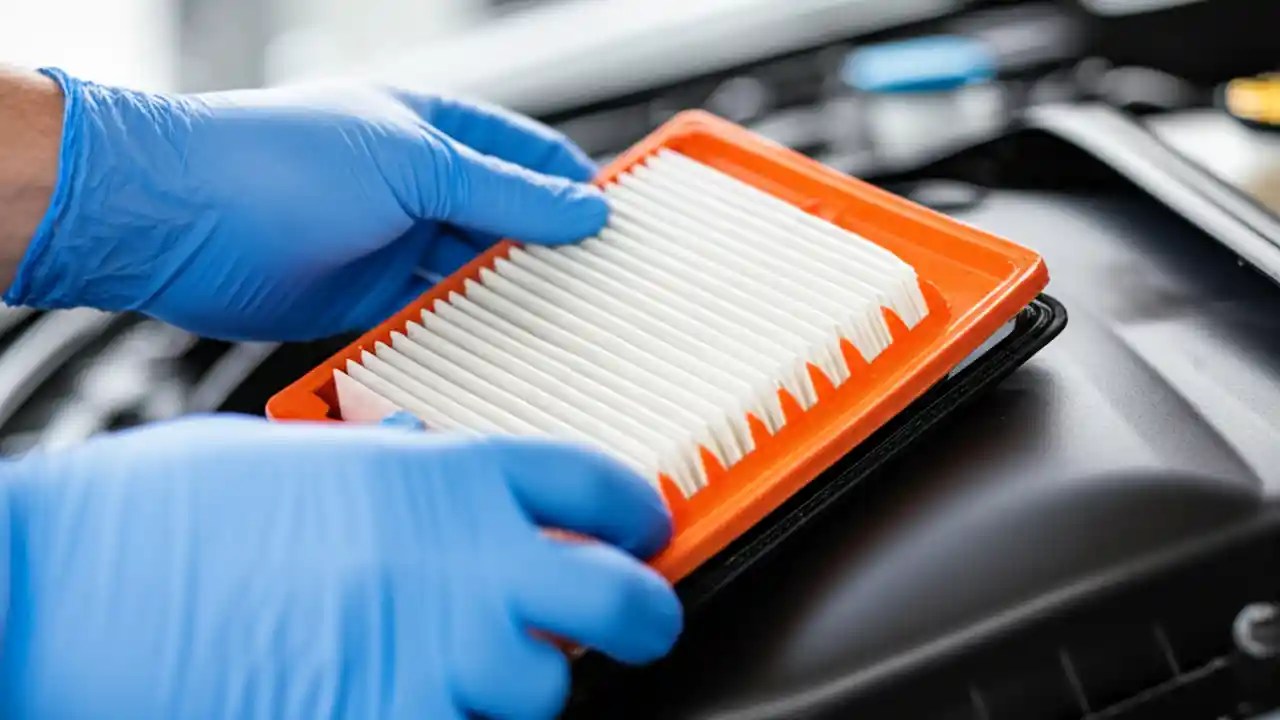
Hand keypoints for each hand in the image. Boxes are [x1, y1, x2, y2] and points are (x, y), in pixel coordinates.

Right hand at [0, 416, 680, 718]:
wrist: (70, 589)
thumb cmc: (163, 515)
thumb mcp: (297, 457)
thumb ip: (389, 465)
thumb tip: (427, 457)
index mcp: (442, 473)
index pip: (597, 485)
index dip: (639, 513)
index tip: (645, 530)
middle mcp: (459, 560)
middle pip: (621, 598)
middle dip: (642, 614)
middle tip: (637, 621)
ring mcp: (428, 654)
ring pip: (546, 691)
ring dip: (525, 684)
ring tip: (477, 669)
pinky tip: (422, 703)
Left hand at [4, 69, 606, 339]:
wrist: (171, 218)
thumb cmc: (276, 162)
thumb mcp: (413, 166)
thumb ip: (503, 195)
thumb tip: (583, 211)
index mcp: (433, 130)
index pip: (532, 159)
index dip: (581, 193)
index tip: (628, 236)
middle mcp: (417, 185)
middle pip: (507, 224)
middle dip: (553, 256)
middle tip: (607, 296)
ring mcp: (390, 241)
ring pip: (472, 277)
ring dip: (511, 300)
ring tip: (566, 332)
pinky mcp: (363, 296)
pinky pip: (431, 318)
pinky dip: (463, 335)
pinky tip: (499, 353)